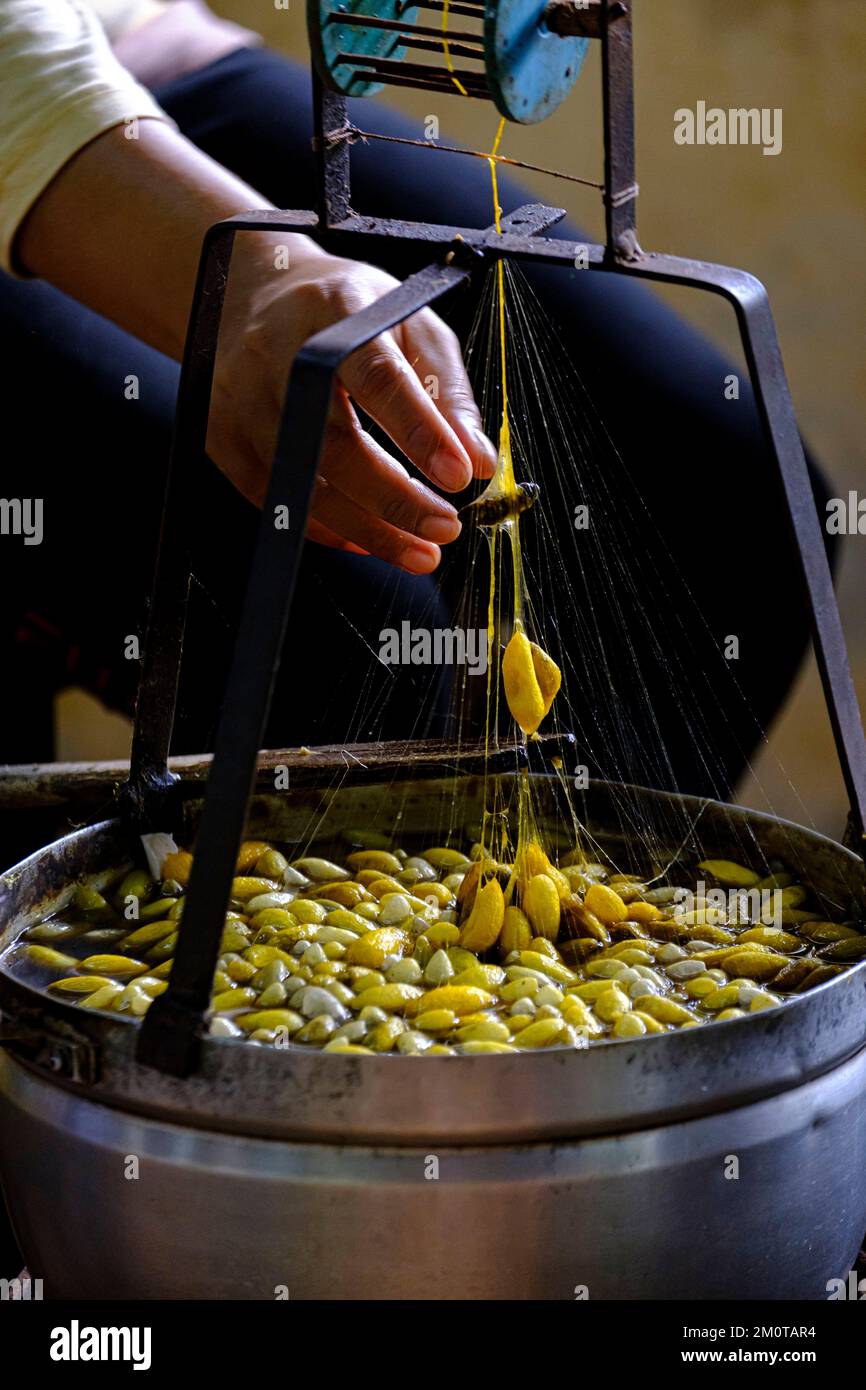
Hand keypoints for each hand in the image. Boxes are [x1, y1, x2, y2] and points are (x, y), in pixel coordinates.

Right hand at [208, 235, 496, 572]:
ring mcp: (243, 401)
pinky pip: (276, 501)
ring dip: (368, 530)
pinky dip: (326, 529)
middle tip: (445, 528)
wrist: (252, 295)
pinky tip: (368, 538)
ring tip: (419, 551)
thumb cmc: (345, 314)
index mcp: (335, 312)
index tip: (459, 476)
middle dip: (397, 499)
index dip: (419, 431)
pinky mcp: (223, 437)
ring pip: (306, 486)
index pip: (378, 378)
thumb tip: (479, 461)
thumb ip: (448, 391)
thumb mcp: (409, 325)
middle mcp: (278, 356)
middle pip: (337, 445)